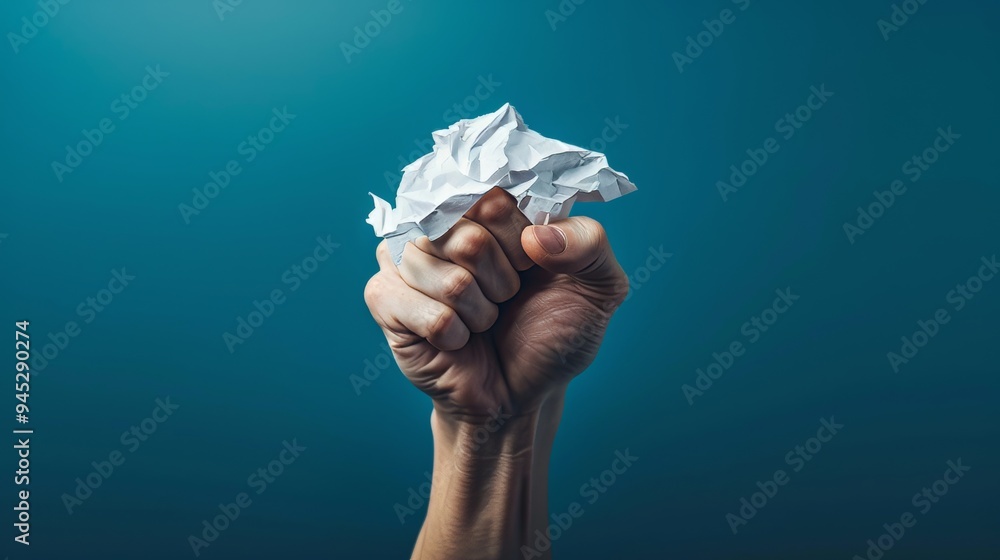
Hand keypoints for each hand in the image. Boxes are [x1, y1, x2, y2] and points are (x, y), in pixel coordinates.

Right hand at [364, 188, 628, 421]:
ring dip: (478, 311)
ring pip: (446, 276)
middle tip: (506, 298)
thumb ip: (589, 243)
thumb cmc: (554, 332)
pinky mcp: (383, 296)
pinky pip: (426, 311)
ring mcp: (406, 256)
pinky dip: (453, 334)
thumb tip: (537, 237)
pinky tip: (456, 339)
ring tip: (482, 318)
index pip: (495, 196)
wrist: (521, 393)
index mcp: (490, 204)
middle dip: (502, 281)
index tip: (531, 264)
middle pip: (469, 237)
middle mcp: (443, 220)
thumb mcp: (598, 286)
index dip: (520, 239)